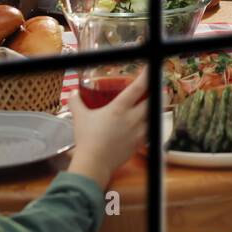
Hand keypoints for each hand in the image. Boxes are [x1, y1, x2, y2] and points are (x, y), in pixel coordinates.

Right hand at [64, 69, 148, 187]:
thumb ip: (76, 102)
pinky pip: (152, 130)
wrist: (95, 163)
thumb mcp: (80, 117)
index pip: (138, 87)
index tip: (151, 68)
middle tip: (158, 86)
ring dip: (157, 108)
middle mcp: (133, 118)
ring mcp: (138, 132)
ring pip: (155, 116)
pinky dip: (152, 124)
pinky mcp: (140, 143)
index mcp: (119, 108)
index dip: (147, 76)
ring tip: (157, 103)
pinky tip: (150, 123)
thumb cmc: (87, 139)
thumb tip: (72, 93)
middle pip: (154, 101)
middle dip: (159, 91)